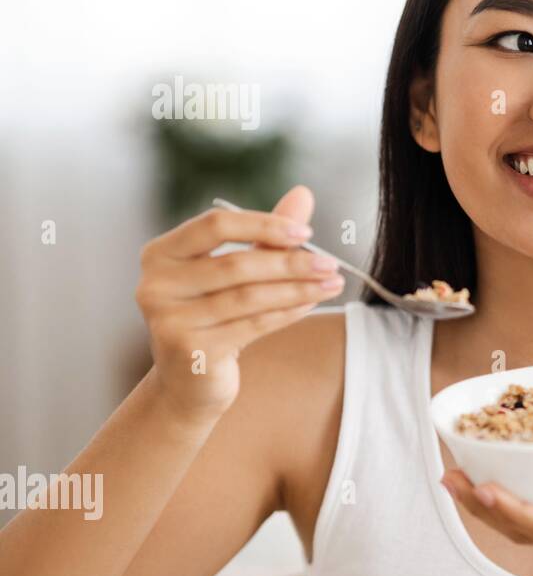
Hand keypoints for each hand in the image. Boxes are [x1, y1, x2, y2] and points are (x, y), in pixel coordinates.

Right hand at [135, 185, 342, 425]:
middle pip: (236, 264)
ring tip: (332, 283)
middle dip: (290, 262)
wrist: (189, 382)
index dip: (263, 225)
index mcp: (161, 253)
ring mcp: (168, 319)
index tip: (305, 232)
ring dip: (297, 288)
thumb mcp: (237, 270)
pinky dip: (286, 312)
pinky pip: (250, 324)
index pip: (215, 225)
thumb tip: (303, 193)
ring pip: (248, 297)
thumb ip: (266, 234)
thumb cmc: (214, 316)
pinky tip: (310, 303)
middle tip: (331, 263)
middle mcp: (156, 284)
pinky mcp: (189, 350)